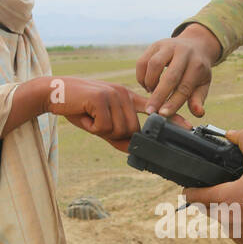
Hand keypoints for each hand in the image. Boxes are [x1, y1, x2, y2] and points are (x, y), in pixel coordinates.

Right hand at [46, 77, 188, 151]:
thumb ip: (117, 135)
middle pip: (132, 129)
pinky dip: (92, 126)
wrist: (54, 93)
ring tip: (89, 116)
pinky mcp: (102, 98)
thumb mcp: (100, 123)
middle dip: (113, 134)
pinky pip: (105, 126)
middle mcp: (124, 93)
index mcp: (127, 97)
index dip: (172, 117)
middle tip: (96, 123)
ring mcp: (114, 94)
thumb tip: (132, 150)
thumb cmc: (78, 108)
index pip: (153, 108)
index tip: (188, 126)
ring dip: (101, 130)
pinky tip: (84, 114)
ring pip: (119, 129)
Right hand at [136, 24, 221, 117]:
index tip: (163, 114)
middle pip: (169, 76)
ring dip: (149, 83)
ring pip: (154, 65)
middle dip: (158, 96)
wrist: (194, 45)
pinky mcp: (155, 45)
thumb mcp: (203, 84)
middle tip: (150, 111)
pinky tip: (147, 83)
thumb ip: (198, 99)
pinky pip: (142, 61)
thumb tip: (199, 113)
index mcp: (198, 64)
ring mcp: (168, 46)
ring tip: (151, 92)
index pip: (184, 87)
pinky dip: (141, 76)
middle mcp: (183, 52)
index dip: (173, 102)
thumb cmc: (197, 70)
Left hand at [184, 128, 242, 243]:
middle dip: (215, 196)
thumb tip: (231, 133)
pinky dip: (241, 221)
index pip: (193, 196)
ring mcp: (233, 232)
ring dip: (229, 209)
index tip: (195, 185)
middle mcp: (225, 218)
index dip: (191, 189)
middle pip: (207, 206)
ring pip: (222, 217)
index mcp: (225, 198)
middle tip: (233, 187)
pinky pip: (234, 229)